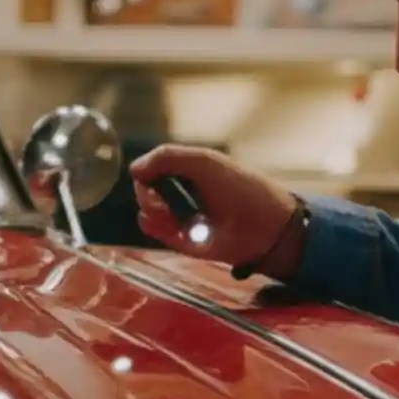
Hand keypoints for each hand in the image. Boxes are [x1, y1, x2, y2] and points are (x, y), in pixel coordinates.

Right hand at [129, 145, 303, 279]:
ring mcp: (182, 217)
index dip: (147, 172)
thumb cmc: (240, 188)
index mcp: (190, 170)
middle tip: (164, 200)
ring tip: (174, 215)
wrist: (265, 228)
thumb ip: (168, 157)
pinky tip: (174, 226)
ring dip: (154, 212)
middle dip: (149, 195)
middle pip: (144, 190)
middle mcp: (182, 193)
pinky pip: (155, 232)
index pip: (152, 168)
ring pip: (146, 212)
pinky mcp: (183, 241)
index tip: (151, 177)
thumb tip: (133, 169)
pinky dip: (157, 228)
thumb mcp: (205, 161)